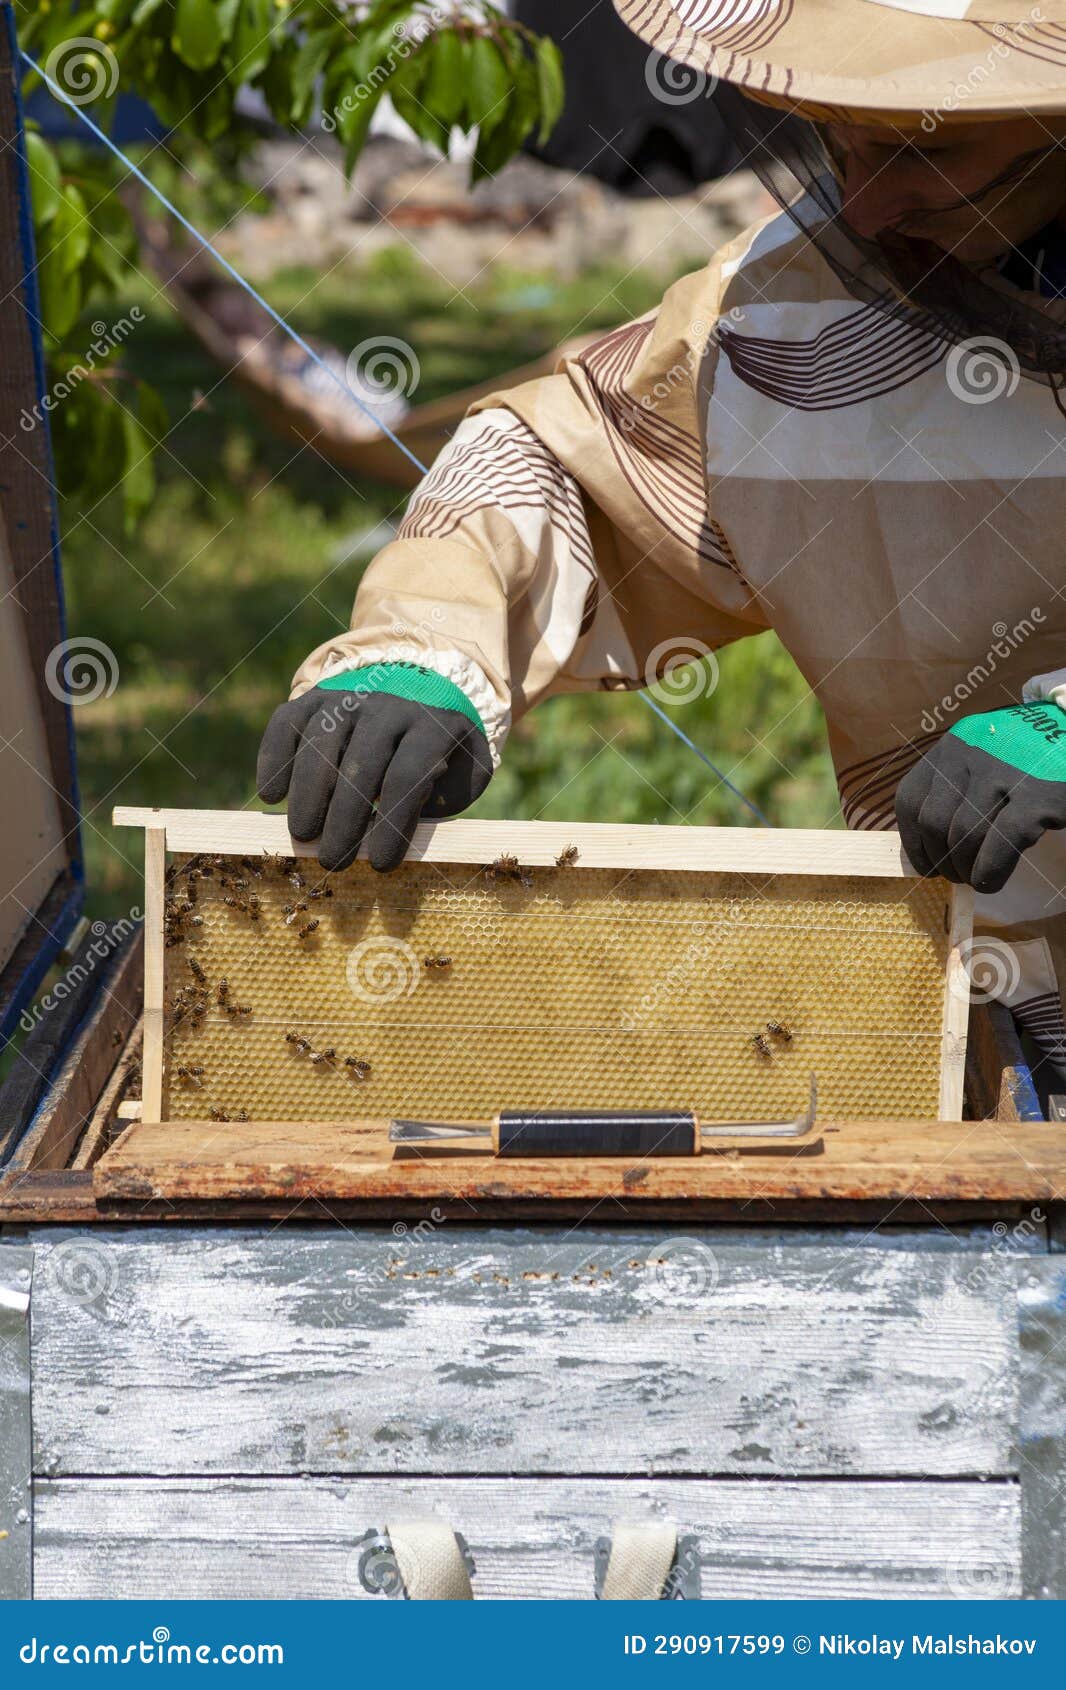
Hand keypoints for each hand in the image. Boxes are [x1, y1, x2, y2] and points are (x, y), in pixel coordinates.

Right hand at [257, 684, 492, 870]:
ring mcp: (348, 696)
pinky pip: (287, 724)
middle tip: (332, 861)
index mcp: (432, 726)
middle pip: (359, 767)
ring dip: (307, 796)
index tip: (380, 865)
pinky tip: (273, 795)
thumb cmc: (441, 744)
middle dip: (343, 821)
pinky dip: (274, 759)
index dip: (391, 825)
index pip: (407, 778)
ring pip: (319, 745)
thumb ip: (443, 800)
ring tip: (304, 835)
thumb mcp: (466, 769)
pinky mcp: (315, 694)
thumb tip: (401, 836)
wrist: (420, 678)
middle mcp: (388, 705)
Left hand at [895, 701, 1065, 892]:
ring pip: (964, 836)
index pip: (910, 800)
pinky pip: (1000, 843)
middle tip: (955, 875)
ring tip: (974, 878)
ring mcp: (1002, 773)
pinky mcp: (1036, 794)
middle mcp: (968, 755)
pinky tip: (990, 881)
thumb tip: (930, 848)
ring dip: (966, 870)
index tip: (925, 864)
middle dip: (941, 860)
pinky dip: (990, 871)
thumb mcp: (980, 757)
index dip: (912, 841)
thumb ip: (954, 789)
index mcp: (949, 746)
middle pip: (934, 823)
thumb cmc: (1025, 756)